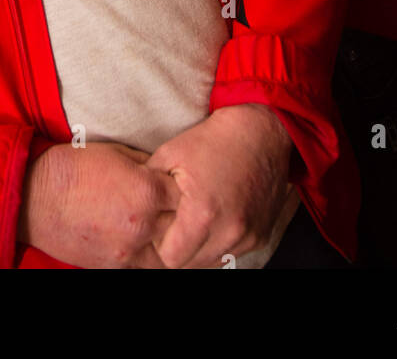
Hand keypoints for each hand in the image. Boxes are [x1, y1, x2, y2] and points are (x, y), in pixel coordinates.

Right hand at [19, 140, 179, 267]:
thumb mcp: (117, 153)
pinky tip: (144, 241)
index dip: (183, 186)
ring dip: (168, 239)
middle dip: (179, 213)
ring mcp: (130, 249)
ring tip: (161, 226)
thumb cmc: (74, 167)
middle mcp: (143, 223)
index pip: (184, 193)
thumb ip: (147, 165)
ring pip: (168, 251)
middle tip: (172, 204)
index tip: (179, 183)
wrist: (36, 196)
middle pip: (181, 223)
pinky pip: (146, 264)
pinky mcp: (116, 265)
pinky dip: (149, 254)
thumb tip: (166, 172)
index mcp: (146, 190)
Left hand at [147, 105, 292, 268]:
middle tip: (178, 222)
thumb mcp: (170, 154)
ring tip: (198, 218)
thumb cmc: (214, 140)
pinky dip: (221, 242)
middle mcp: (229, 232)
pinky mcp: (261, 235)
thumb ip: (149, 186)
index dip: (162, 244)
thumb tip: (135, 208)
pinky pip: (233, 253)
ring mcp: (248, 236)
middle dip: (180, 248)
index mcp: (203, 214)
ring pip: (213, 262)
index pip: (171, 259)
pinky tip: (217, 217)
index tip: (163, 225)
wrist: (260, 131)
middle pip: (191, 265)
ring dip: (201, 248)